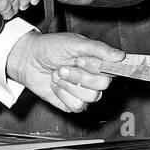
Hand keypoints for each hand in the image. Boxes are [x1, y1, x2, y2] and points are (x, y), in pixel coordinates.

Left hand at [5, 31, 124, 113]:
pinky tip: (57, 85)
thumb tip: (120, 55)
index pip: (114, 69)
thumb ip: (98, 49)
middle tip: (65, 66)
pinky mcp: (72, 103)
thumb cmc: (51, 47)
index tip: (80, 60)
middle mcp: (94, 77)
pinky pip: (77, 106)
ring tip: (59, 74)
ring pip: (90, 97)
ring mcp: (84, 92)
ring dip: (69, 85)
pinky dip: (63, 95)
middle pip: (102, 85)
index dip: (97, 67)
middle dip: (80, 76)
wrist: (29, 60)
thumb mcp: (75, 43)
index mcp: (98, 61)